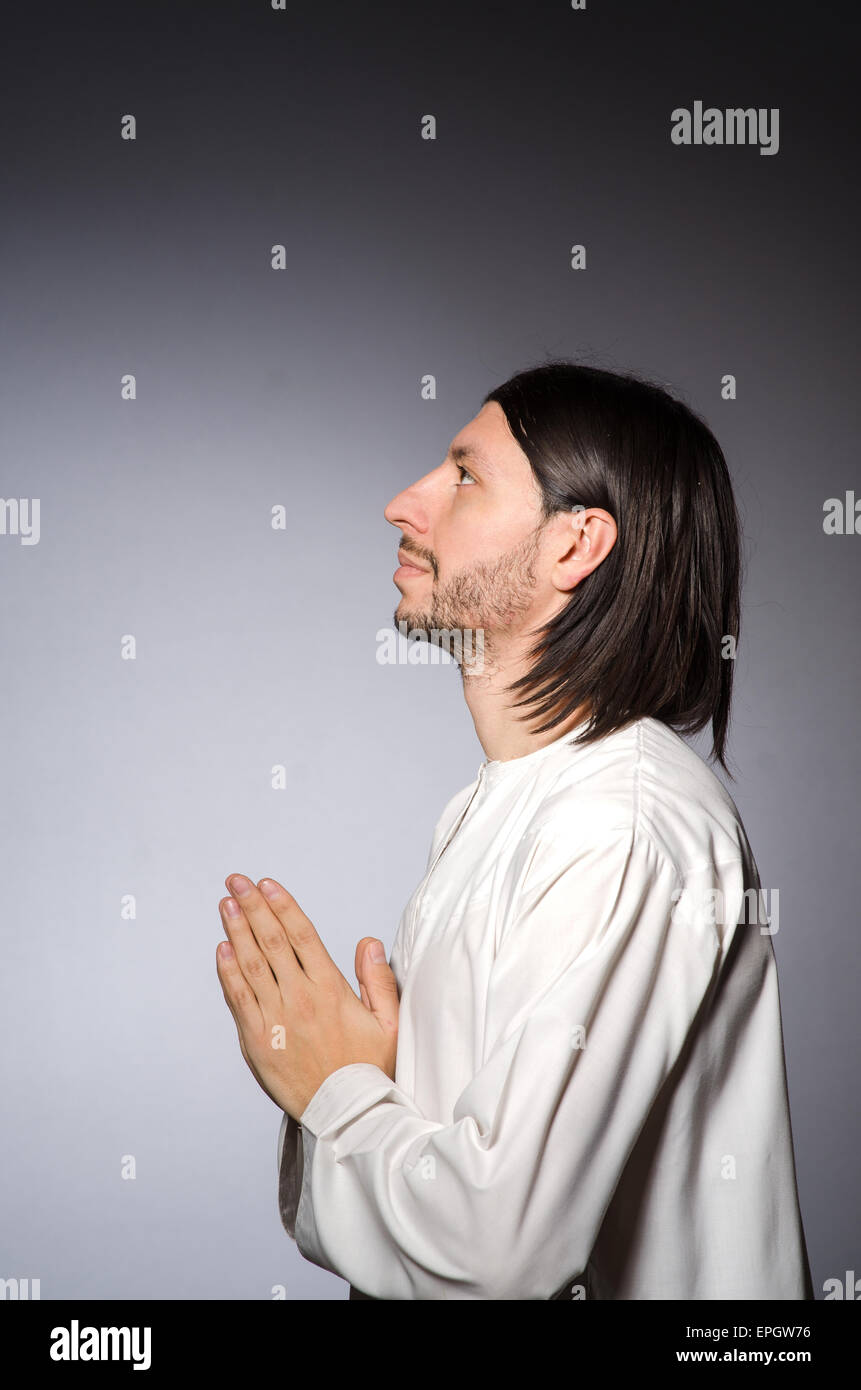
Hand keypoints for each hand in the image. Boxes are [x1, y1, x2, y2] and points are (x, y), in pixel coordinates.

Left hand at [215, 873, 399, 1120]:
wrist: (347, 1116)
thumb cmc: (370, 1072)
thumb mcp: (390, 1025)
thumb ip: (379, 981)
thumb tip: (368, 943)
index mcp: (331, 989)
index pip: (302, 936)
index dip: (283, 907)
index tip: (268, 885)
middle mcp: (300, 998)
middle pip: (271, 942)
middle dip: (252, 907)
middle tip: (237, 881)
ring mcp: (276, 1019)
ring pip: (251, 964)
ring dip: (236, 931)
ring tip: (226, 904)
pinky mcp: (256, 1041)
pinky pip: (238, 999)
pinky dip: (228, 972)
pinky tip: (222, 950)